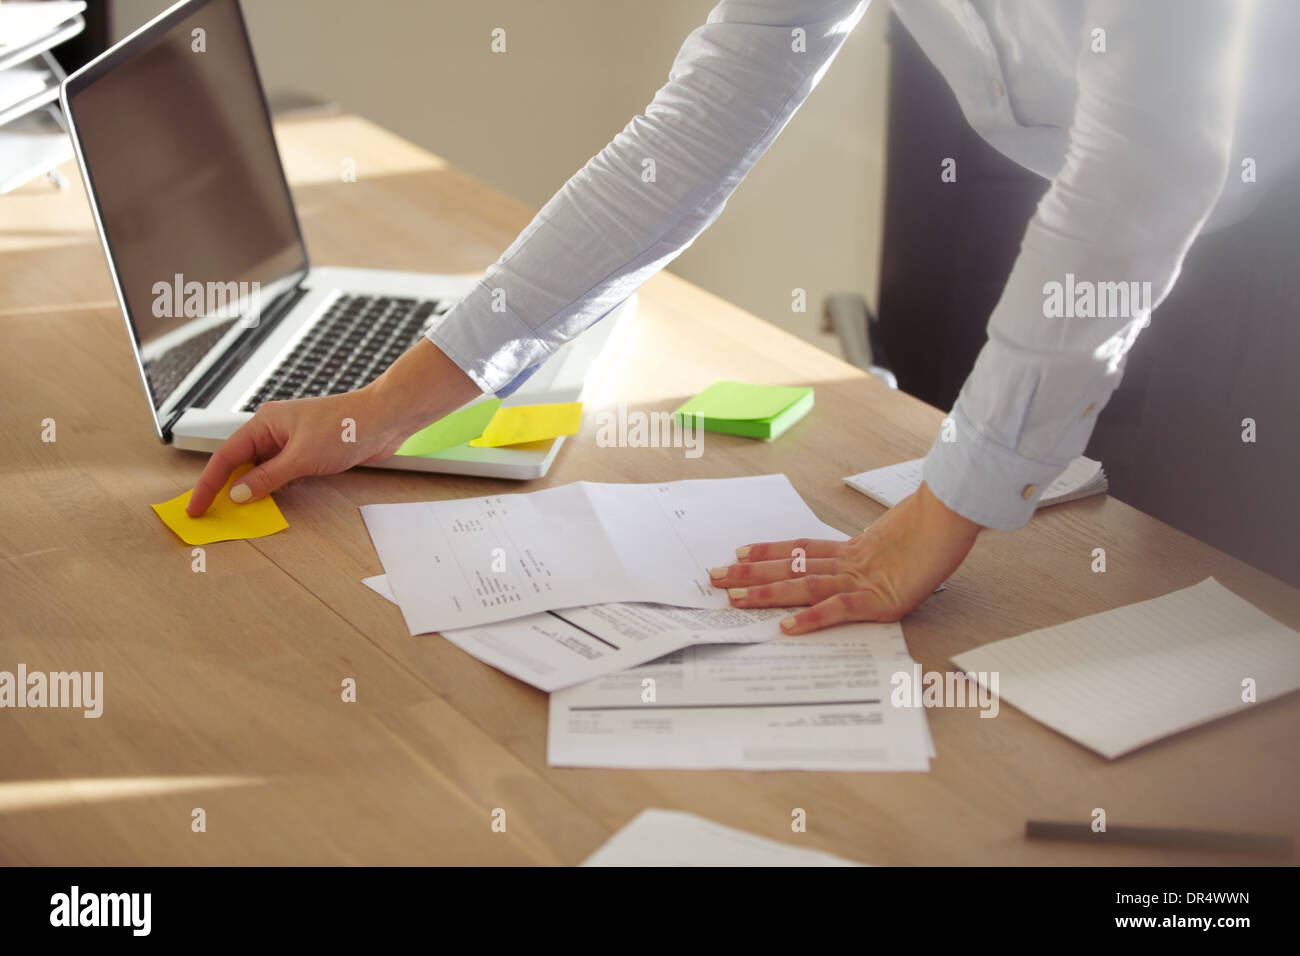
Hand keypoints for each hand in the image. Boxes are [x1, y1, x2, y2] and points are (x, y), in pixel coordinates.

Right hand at [186, 340, 480, 515]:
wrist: (385, 419)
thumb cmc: (345, 427)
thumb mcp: (301, 458)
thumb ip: (268, 478)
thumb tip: (239, 494)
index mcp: (264, 424)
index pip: (226, 457)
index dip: (208, 484)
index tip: (195, 508)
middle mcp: (273, 431)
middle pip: (240, 464)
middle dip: (227, 489)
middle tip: (213, 516)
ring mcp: (291, 442)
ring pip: (262, 470)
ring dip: (254, 490)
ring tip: (240, 514)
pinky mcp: (309, 452)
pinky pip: (283, 473)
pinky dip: (275, 488)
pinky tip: (272, 502)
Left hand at [709, 480, 981, 632]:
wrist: (955, 515)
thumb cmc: (939, 525)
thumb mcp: (905, 539)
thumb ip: (885, 549)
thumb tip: (881, 556)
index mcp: (855, 549)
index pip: (800, 549)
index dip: (768, 551)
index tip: (739, 553)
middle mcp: (850, 562)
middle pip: (789, 566)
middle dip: (749, 573)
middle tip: (714, 578)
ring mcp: (861, 580)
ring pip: (801, 585)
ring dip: (765, 593)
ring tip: (733, 598)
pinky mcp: (879, 600)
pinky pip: (836, 610)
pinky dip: (810, 618)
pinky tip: (785, 626)